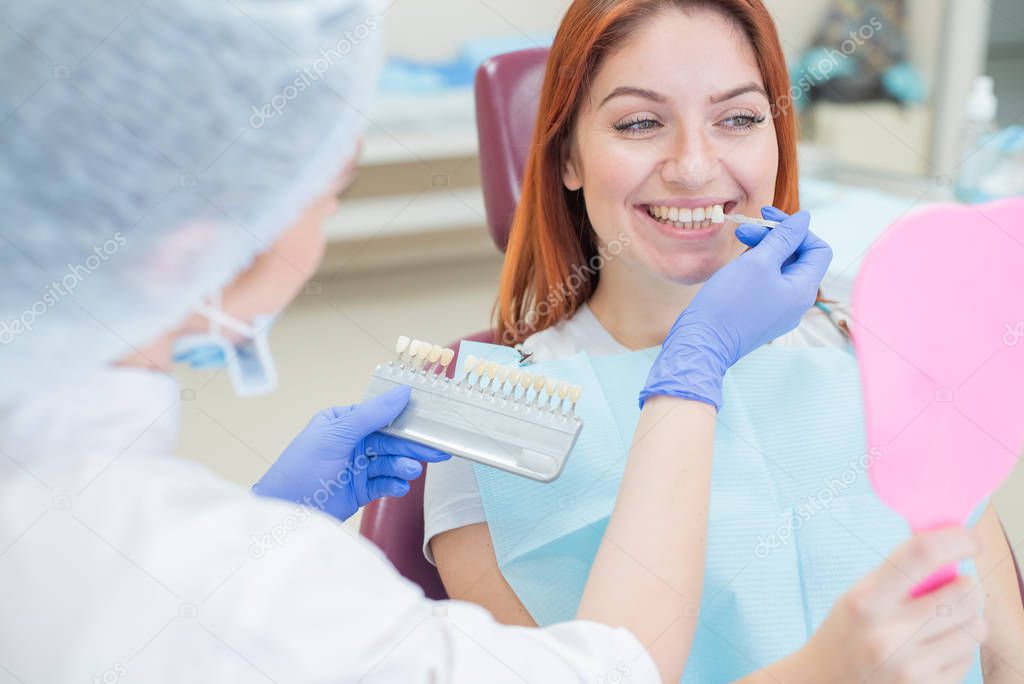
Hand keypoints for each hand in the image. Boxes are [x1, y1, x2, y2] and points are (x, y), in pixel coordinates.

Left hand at [252, 386, 449, 521]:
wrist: (285, 513)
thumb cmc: (301, 469)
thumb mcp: (337, 434)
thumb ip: (372, 414)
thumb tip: (403, 391)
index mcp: (343, 422)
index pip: (381, 415)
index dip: (405, 419)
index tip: (429, 422)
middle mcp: (351, 443)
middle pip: (391, 441)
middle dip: (412, 446)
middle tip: (437, 451)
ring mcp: (356, 468)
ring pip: (390, 463)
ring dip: (403, 466)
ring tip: (411, 471)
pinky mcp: (360, 491)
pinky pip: (385, 484)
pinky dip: (394, 485)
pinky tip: (399, 486)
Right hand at [639, 207, 831, 408]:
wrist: (702, 343)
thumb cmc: (730, 303)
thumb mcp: (759, 262)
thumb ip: (784, 238)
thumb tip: (804, 218)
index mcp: (803, 290)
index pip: (818, 249)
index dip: (797, 230)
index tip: (769, 219)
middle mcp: (796, 303)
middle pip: (797, 258)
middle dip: (774, 238)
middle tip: (745, 230)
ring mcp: (778, 311)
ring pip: (779, 271)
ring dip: (762, 251)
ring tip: (738, 244)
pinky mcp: (759, 315)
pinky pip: (765, 285)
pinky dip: (754, 269)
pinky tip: (735, 266)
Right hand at [798, 527, 985, 683]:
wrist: (823, 682)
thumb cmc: (846, 631)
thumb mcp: (859, 595)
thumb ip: (899, 573)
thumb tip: (950, 546)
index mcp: (867, 600)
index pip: (922, 554)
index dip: (955, 539)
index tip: (971, 539)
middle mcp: (888, 634)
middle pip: (962, 593)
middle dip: (968, 585)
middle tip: (958, 585)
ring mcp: (910, 667)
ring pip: (975, 627)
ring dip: (969, 618)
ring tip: (944, 619)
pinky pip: (969, 657)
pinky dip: (959, 647)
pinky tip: (935, 647)